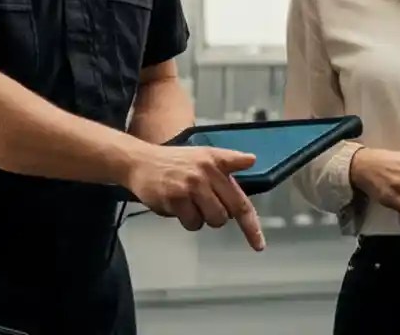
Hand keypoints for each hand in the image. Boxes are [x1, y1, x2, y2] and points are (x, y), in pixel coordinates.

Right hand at [123, 144, 265, 250]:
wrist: (141, 161)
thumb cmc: (174, 162)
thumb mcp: (204, 155)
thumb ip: (229, 162)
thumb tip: (252, 160)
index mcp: (217, 162)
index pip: (240, 197)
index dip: (251, 224)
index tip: (258, 245)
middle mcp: (207, 172)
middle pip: (227, 214)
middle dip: (216, 216)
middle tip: (201, 203)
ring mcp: (191, 186)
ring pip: (211, 220)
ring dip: (200, 218)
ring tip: (187, 202)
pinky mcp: (176, 197)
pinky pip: (191, 223)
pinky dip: (185, 220)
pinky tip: (175, 204)